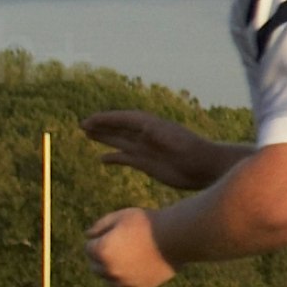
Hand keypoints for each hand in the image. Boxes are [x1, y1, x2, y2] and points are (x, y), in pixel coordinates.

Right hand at [82, 109, 231, 183]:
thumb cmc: (191, 151)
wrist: (204, 168)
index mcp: (151, 125)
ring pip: (119, 141)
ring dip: (104, 137)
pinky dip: (113, 158)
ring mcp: (145, 149)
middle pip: (119, 127)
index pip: (123, 118)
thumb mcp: (173, 139)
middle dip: (101, 125)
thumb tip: (140, 126)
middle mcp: (146, 135)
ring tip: (88, 134)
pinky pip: (125, 158)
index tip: (88, 121)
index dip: (105, 119)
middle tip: (82, 124)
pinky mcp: (147, 164)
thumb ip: (156, 132)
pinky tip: (101, 159)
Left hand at [85, 205, 175, 286]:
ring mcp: (124, 282)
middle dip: (104, 257)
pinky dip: (130, 281)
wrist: (177, 237)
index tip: (118, 233)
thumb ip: (99, 225)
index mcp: (102, 251)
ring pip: (110, 279)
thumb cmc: (148, 223)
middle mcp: (109, 270)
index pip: (89, 249)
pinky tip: (139, 268)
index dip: (102, 238)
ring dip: (116, 270)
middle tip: (124, 245)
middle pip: (96, 267)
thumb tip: (88, 236)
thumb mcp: (121, 216)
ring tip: (133, 256)